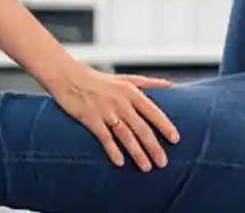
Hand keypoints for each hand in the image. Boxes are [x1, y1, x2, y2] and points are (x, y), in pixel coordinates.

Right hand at [47, 65, 179, 171]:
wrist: (68, 77)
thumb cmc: (98, 79)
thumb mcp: (125, 78)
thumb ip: (148, 83)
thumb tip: (171, 85)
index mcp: (131, 91)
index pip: (153, 111)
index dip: (165, 126)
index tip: (176, 139)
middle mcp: (121, 101)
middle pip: (141, 127)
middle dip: (153, 146)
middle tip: (163, 163)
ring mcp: (106, 110)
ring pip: (125, 135)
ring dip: (137, 153)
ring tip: (146, 167)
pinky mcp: (90, 118)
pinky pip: (104, 137)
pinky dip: (112, 150)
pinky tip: (120, 163)